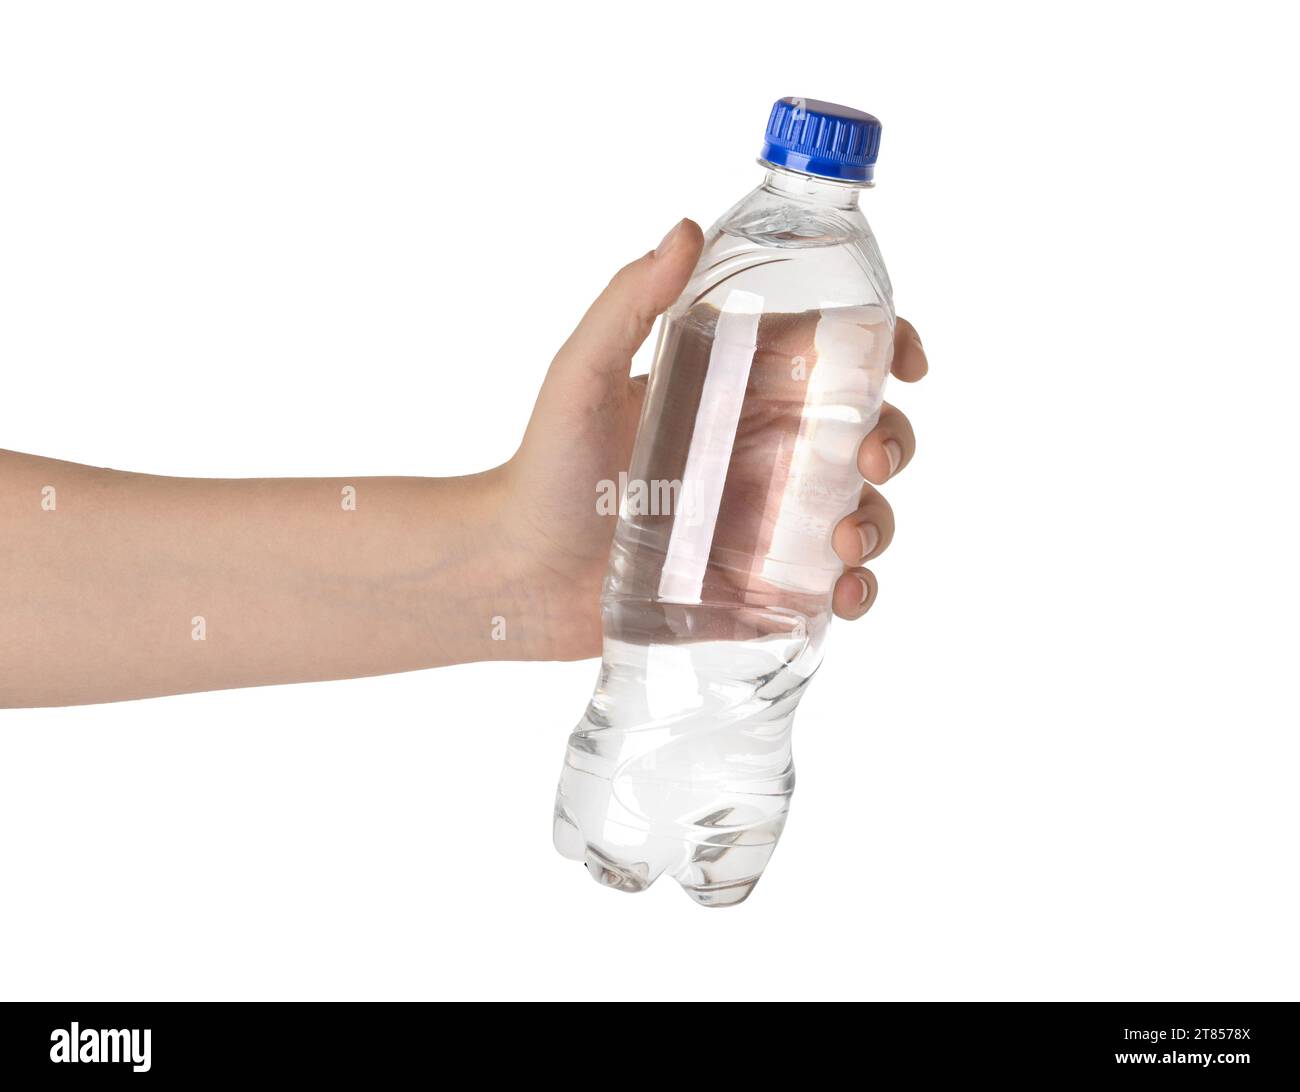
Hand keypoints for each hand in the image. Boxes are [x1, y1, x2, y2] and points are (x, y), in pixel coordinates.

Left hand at [497, 218, 928, 659]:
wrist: (515, 572)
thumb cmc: (543, 468)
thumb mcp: (582, 375)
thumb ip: (627, 304)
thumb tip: (686, 229)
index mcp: (733, 393)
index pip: (829, 357)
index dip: (883, 347)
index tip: (905, 360)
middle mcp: (758, 453)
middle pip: (863, 434)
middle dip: (893, 440)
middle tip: (872, 457)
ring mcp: (761, 524)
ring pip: (860, 511)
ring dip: (880, 521)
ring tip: (846, 539)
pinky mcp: (755, 588)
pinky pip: (828, 585)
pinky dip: (857, 588)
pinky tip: (844, 592)